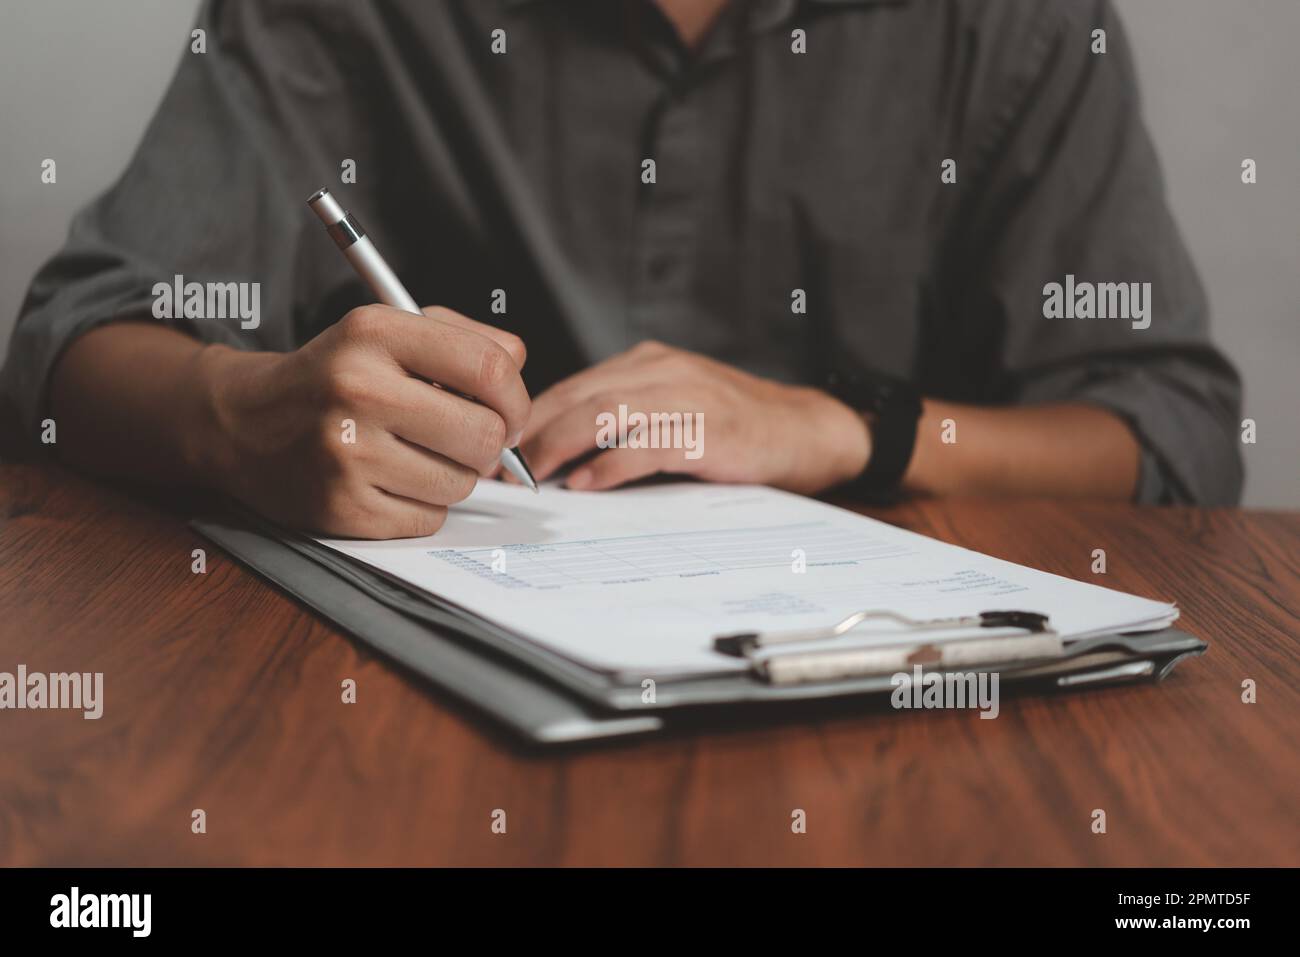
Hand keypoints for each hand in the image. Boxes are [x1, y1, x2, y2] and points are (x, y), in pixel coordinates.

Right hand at [201, 305, 528, 537]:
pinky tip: (391, 480)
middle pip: (483, 433)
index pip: (489, 366)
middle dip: (488, 442)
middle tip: (467, 437)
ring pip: (461, 483)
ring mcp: (347, 453)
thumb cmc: (336, 376)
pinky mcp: (343, 507)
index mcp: (374, 334)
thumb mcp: (388, 332)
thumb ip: (463, 339)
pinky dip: (423, 505)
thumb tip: (520, 369)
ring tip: (416, 454)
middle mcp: (357, 389)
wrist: (244, 423)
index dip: (515, 396)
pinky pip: (429, 517)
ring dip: (454, 475)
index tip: (509, 411)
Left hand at [517, 341, 869, 493]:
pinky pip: (643, 445)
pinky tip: (584, 484)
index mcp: (646, 363)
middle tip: (502, 471)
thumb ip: (623, 419)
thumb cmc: (734, 426)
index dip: (529, 419)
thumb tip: (558, 455)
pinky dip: (607, 465)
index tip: (499, 452)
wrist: (806, 431)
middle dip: (531, 435)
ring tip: (533, 478)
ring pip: (601, 414)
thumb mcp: (673, 406)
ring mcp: (684, 396)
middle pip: (576, 397)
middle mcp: (660, 371)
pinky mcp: (705, 430)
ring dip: (558, 448)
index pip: (570, 386)